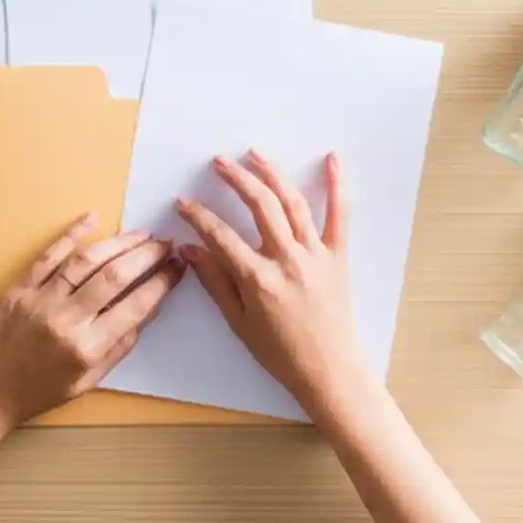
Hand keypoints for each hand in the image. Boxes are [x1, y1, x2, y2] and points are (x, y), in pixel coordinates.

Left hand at [0, 213, 183, 428]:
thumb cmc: (40, 391)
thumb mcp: (89, 380)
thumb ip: (120, 345)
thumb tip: (150, 309)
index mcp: (87, 348)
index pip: (136, 306)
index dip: (162, 282)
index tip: (178, 267)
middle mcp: (66, 321)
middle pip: (115, 276)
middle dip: (147, 255)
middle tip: (166, 244)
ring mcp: (40, 301)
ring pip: (86, 261)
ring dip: (118, 242)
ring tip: (141, 233)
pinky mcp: (19, 289)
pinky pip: (48, 256)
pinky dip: (71, 234)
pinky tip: (92, 218)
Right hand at [175, 150, 370, 410]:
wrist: (328, 369)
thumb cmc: (281, 352)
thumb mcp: (239, 322)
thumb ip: (215, 282)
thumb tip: (189, 250)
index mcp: (259, 279)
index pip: (220, 235)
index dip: (198, 215)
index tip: (182, 202)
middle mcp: (288, 260)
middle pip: (259, 206)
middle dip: (236, 179)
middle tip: (218, 162)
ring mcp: (316, 255)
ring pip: (293, 203)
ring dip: (273, 173)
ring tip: (254, 153)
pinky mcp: (338, 256)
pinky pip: (340, 215)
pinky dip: (338, 185)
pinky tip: (333, 159)